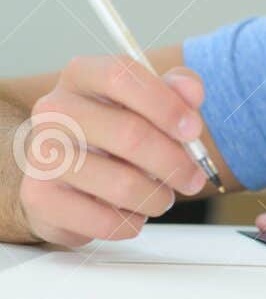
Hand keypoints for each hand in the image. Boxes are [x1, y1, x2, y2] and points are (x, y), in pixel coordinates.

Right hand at [17, 56, 210, 246]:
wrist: (61, 172)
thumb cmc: (115, 131)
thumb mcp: (147, 101)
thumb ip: (176, 90)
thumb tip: (191, 90)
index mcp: (81, 76)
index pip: (122, 76)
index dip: (166, 105)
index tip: (194, 130)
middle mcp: (53, 110)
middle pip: (130, 134)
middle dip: (176, 162)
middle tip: (194, 179)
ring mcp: (41, 154)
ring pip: (123, 183)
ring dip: (157, 197)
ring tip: (163, 198)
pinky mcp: (38, 197)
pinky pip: (104, 220)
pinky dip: (131, 223)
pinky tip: (132, 214)